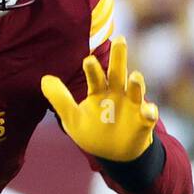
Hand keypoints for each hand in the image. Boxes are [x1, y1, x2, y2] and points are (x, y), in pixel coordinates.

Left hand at [41, 37, 157, 161]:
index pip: (95, 77)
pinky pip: (149, 115)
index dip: (92, 69)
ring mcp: (132, 106)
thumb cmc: (91, 132)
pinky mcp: (144, 121)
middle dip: (119, 58)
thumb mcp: (72, 118)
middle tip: (119, 40)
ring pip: (135, 90)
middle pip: (118, 73)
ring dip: (136, 83)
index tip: (88, 60)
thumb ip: (60, 99)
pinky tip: (148, 111)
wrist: (112, 154)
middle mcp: (117, 93)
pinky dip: (150, 112)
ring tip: (135, 76)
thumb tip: (44, 78)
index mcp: (99, 91)